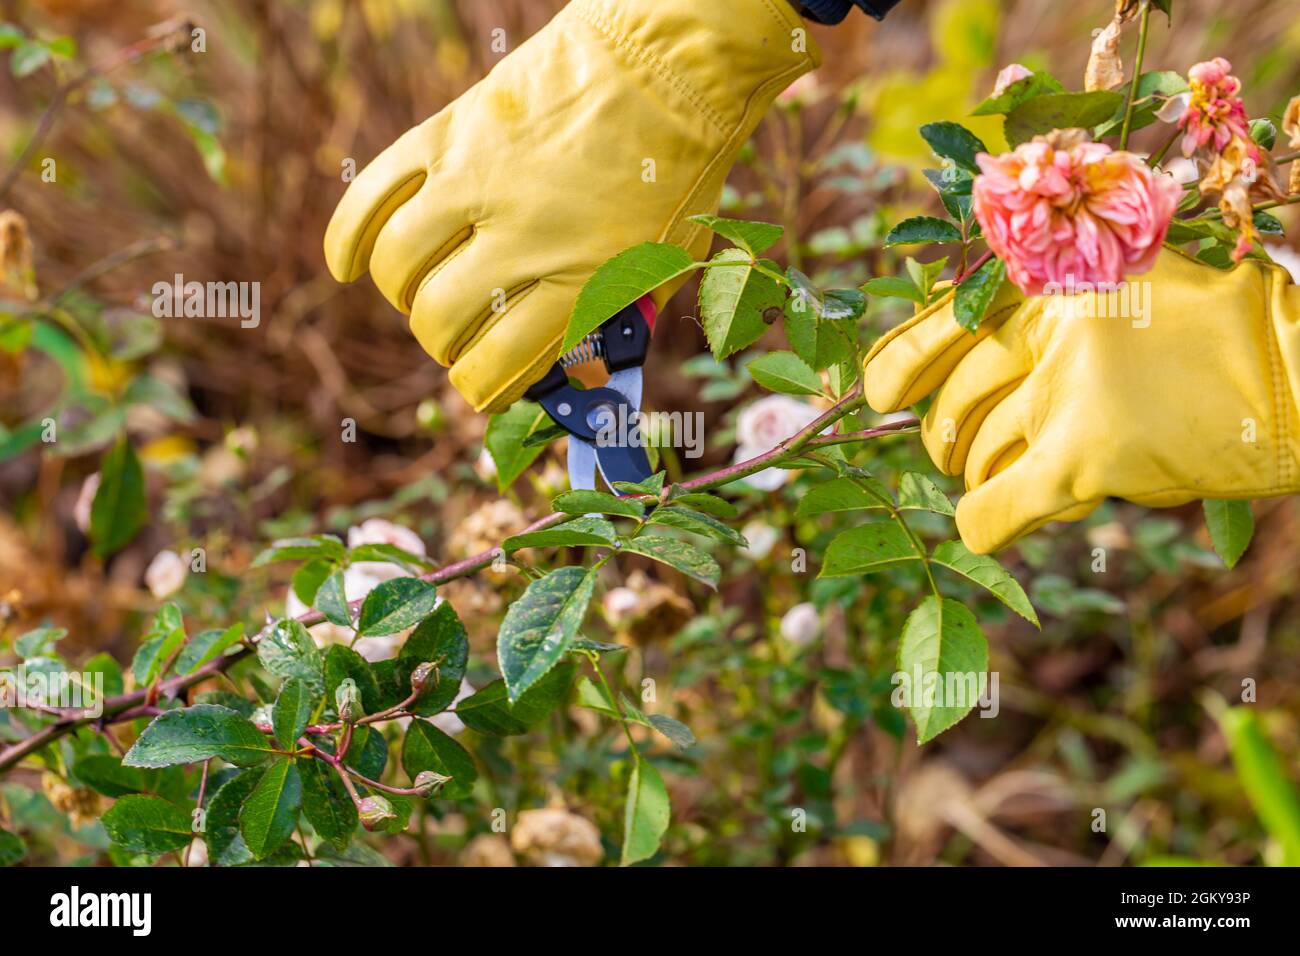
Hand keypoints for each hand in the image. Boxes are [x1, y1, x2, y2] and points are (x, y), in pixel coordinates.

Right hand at [325, 0, 817, 411]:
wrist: (666, 63)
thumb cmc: (675, 169)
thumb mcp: (666, 263)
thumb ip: (616, 318)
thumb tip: (572, 370)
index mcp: (583, 277)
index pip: (499, 364)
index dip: (482, 389)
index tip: (482, 387)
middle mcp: (523, 235)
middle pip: (439, 320)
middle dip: (444, 345)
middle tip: (461, 337)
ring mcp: (478, 182)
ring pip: (399, 267)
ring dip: (406, 296)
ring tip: (426, 294)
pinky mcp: (449, 135)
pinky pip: (373, 195)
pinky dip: (348, 239)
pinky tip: (347, 267)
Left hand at [863, 249, 1299, 552]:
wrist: (1297, 375)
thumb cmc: (1216, 334)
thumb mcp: (1130, 287)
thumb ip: (1054, 303)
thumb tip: (964, 349)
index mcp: (1056, 279)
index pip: (943, 322)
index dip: (896, 363)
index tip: (874, 394)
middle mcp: (1051, 329)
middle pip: (955, 400)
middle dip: (944, 435)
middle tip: (960, 449)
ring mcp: (1067, 392)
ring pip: (974, 455)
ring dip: (975, 475)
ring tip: (1006, 476)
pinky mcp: (1087, 457)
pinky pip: (997, 506)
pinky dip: (979, 520)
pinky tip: (978, 521)